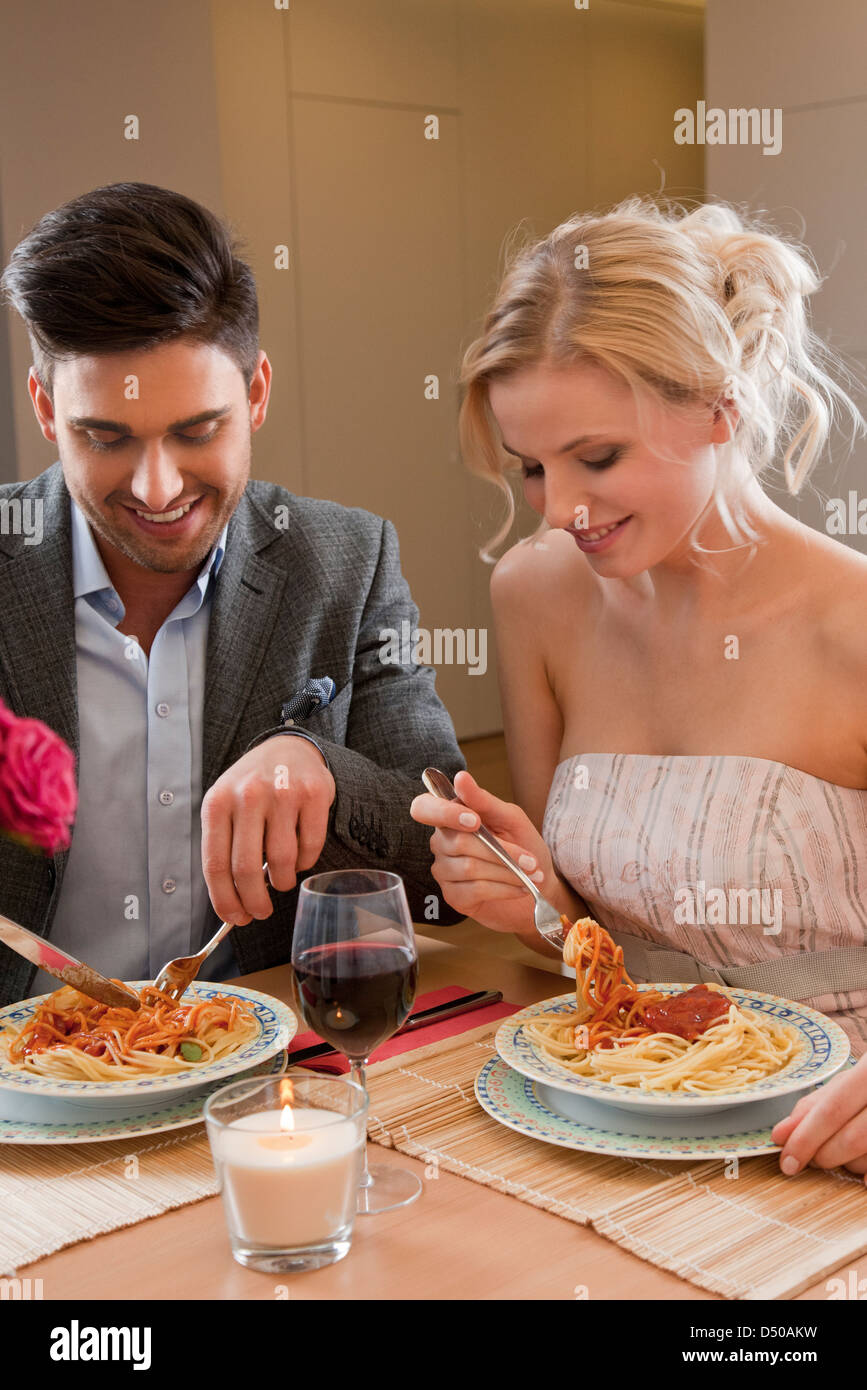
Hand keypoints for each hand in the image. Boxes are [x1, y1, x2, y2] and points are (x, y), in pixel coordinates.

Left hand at [201, 736, 334, 925]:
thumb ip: (224, 846)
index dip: (225, 900)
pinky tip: (299, 857)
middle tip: (260, 912)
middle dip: (254, 902)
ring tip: (281, 879)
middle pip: (247, 869)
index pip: (216, 865)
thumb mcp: (226, 806)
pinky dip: (305, 862)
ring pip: (282, 861)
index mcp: (218, 802)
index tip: (234, 918)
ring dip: (282, 882)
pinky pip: (310, 847)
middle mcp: (248, 795)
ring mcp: (282, 793)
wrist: (286, 748)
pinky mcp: (314, 794)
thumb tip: (231, 901)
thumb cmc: (252, 787)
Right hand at [409, 769, 566, 936]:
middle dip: (501, 851)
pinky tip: (520, 888)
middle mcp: (441, 843)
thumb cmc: (523, 845)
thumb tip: (460, 777)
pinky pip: (476, 890)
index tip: (475, 820)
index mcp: (450, 817)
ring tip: (531, 874)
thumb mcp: (509, 818)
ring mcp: (444, 871)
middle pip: (459, 843)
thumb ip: (484, 800)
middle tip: (530, 860)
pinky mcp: (454, 897)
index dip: (444, 813)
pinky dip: (504, 888)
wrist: (539, 884)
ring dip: (507, 871)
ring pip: (470, 868)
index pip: (424, 809)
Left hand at [771, 1049, 866, 1178]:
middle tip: (812, 1158)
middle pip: (852, 1138)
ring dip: (847, 1163)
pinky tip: (864, 1175)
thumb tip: (780, 1136)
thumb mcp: (847, 1083)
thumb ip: (813, 1106)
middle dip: (824, 1155)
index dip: (806, 1138)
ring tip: (841, 1152)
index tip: (787, 1162)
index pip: (833, 1110)